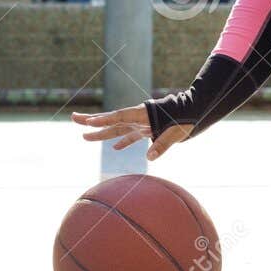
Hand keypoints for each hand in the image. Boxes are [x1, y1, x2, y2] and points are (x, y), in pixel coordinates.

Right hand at [71, 105, 191, 161]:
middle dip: (93, 121)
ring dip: (102, 133)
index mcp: (143, 115)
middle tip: (73, 119)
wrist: (196, 112)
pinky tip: (115, 148)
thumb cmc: (186, 120)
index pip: (119, 117)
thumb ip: (162, 144)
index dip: (103, 120)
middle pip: (112, 120)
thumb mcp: (176, 133)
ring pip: (118, 128)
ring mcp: (142, 123)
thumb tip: (149, 158)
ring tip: (84, 136)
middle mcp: (139, 118)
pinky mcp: (148, 130)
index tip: (88, 122)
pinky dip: (123, 142)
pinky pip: (132, 136)